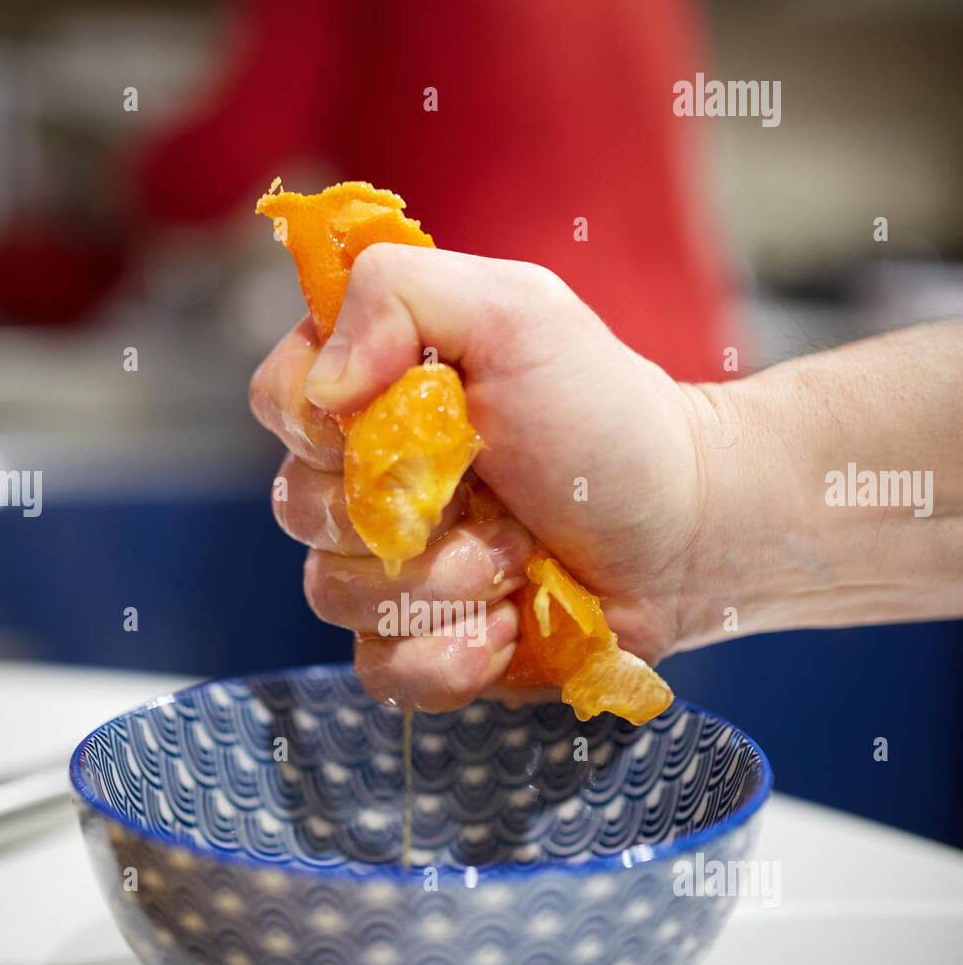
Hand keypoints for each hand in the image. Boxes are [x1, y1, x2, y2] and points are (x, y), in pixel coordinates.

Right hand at [249, 245, 708, 709]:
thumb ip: (396, 294)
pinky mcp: (420, 644)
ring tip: (520, 561)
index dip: (326, 425)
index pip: (279, 402)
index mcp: (374, 388)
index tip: (410, 420)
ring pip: (333, 596)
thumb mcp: (515, 311)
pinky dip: (448, 656)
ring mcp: (390, 569)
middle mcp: (367, 478)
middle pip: (298, 509)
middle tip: (496, 496)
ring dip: (443, 584)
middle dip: (406, 515)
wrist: (685, 532)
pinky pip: (379, 669)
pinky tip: (510, 626)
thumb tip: (322, 386)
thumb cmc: (606, 416)